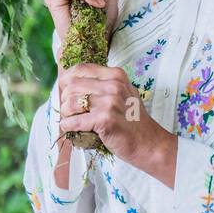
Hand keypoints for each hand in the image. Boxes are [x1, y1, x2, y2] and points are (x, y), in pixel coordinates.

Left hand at [56, 62, 172, 172]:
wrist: (149, 143)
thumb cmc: (132, 120)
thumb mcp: (123, 93)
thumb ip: (103, 84)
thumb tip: (72, 82)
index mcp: (116, 75)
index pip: (80, 68)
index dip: (66, 80)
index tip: (64, 91)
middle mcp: (113, 85)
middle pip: (72, 85)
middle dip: (64, 99)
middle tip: (68, 111)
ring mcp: (110, 102)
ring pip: (70, 102)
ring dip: (65, 114)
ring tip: (71, 120)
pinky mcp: (105, 119)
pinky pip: (74, 121)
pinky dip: (67, 126)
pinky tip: (70, 128)